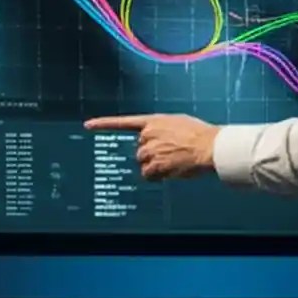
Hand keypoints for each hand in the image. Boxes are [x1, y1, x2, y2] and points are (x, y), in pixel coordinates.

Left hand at [84, 113, 218, 180]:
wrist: (210, 146)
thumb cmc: (200, 135)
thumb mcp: (178, 123)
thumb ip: (162, 129)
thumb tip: (159, 140)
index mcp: (153, 121)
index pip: (123, 122)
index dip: (104, 124)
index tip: (88, 125)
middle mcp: (148, 134)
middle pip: (139, 149)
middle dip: (150, 154)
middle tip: (170, 154)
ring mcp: (150, 150)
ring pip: (143, 163)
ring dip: (154, 165)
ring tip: (173, 162)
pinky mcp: (156, 164)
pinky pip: (148, 174)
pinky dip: (156, 176)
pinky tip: (169, 172)